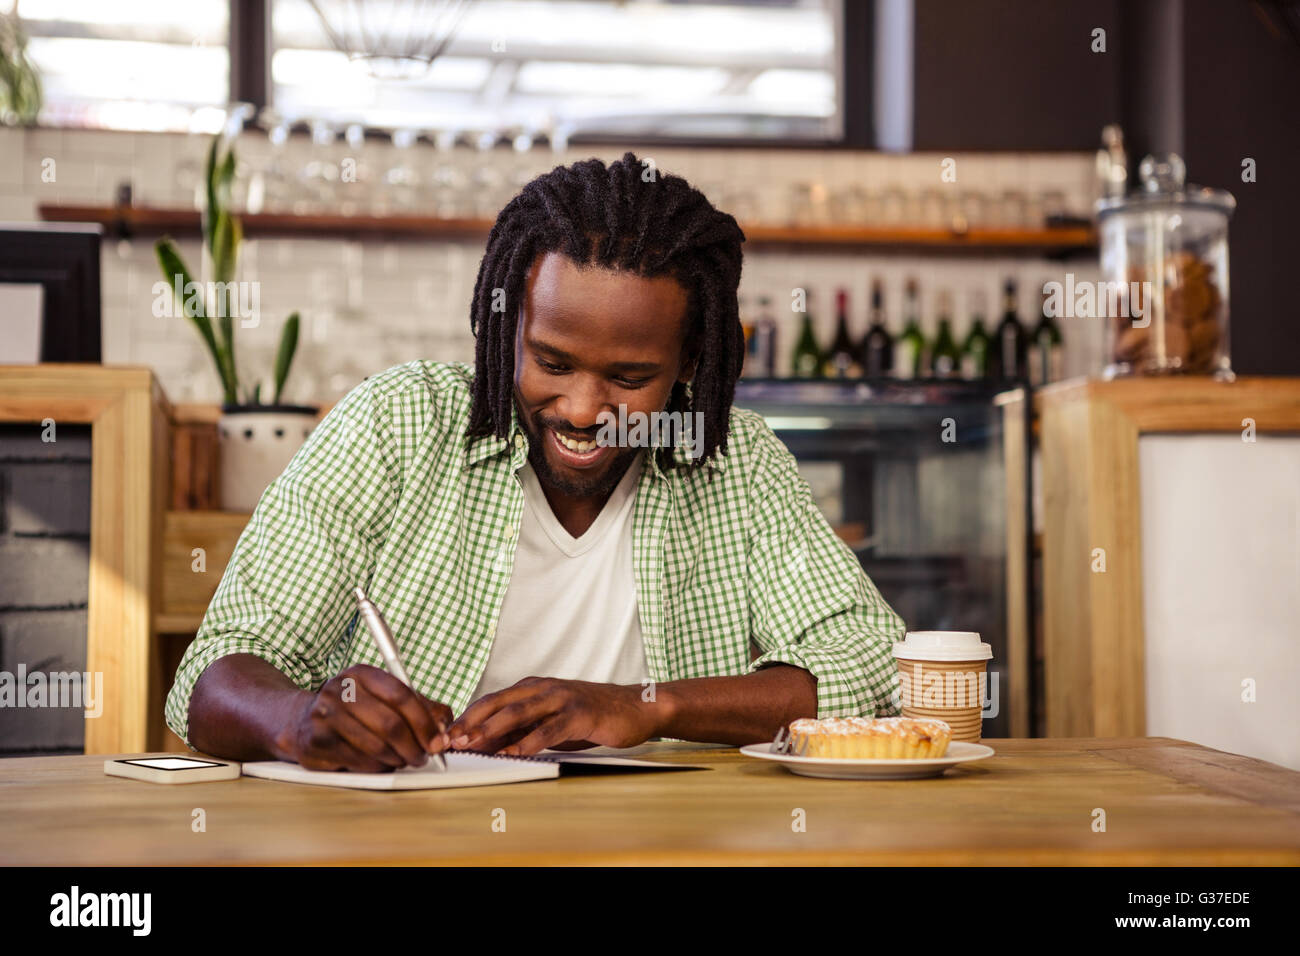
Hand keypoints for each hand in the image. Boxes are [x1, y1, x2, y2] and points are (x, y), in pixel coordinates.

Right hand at [273, 664, 452, 771]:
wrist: (301, 721)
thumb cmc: (354, 710)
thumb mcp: (383, 698)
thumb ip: (418, 707)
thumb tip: (444, 727)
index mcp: (361, 673)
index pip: (401, 695)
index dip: (424, 722)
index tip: (438, 741)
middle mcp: (339, 690)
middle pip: (389, 724)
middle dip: (413, 746)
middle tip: (424, 757)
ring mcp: (324, 716)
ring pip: (375, 747)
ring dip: (397, 759)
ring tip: (403, 760)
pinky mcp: (315, 742)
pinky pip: (358, 762)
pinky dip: (376, 767)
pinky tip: (380, 763)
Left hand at [446, 677, 661, 755]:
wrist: (636, 708)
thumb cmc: (592, 717)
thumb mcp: (552, 722)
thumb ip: (524, 729)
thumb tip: (490, 746)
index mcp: (534, 687)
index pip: (492, 700)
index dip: (468, 717)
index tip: (447, 735)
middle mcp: (544, 688)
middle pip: (498, 702)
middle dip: (471, 722)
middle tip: (450, 740)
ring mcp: (562, 699)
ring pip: (519, 711)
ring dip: (492, 729)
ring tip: (472, 743)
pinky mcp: (579, 714)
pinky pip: (550, 728)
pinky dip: (529, 741)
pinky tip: (515, 752)